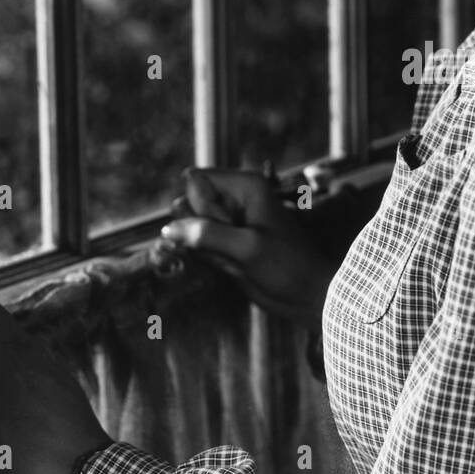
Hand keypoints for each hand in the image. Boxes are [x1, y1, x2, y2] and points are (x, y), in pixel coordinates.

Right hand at [161, 168, 334, 323]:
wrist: (305, 294)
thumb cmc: (286, 265)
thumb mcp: (247, 248)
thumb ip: (208, 234)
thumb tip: (169, 228)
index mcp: (246, 186)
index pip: (196, 180)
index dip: (199, 205)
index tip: (223, 227)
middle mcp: (235, 199)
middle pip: (190, 203)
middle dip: (197, 228)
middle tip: (228, 247)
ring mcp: (228, 221)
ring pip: (190, 225)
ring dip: (200, 247)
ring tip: (231, 259)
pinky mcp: (225, 242)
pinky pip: (198, 244)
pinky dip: (204, 257)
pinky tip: (228, 267)